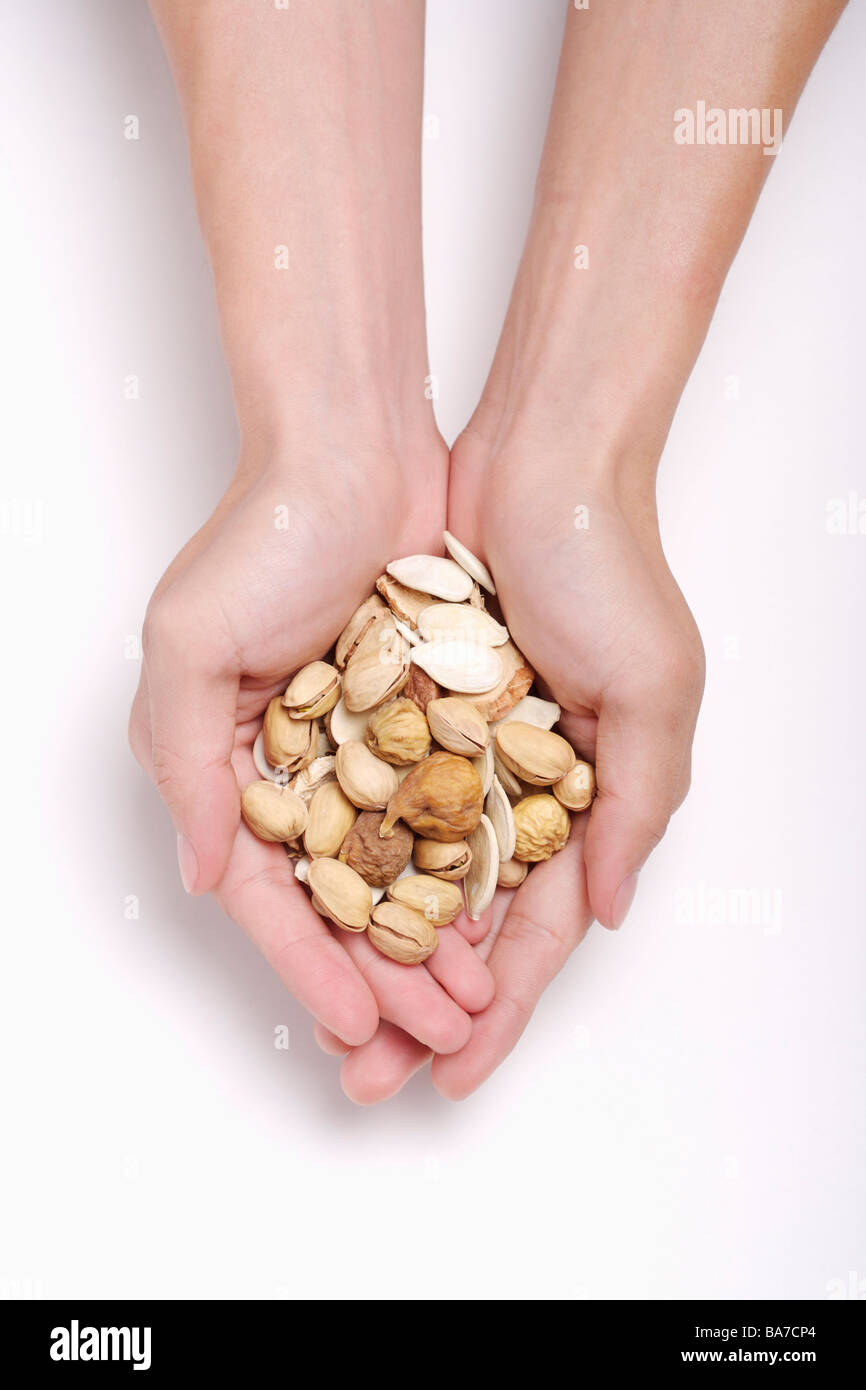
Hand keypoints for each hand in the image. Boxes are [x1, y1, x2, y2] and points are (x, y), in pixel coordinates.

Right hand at [130, 424, 493, 1053]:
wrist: (356, 449)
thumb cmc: (260, 537)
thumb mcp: (188, 645)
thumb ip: (190, 765)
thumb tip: (204, 875)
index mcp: (237, 766)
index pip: (272, 892)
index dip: (309, 965)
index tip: (354, 1026)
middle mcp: (307, 769)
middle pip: (347, 899)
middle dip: (384, 977)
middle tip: (433, 1043)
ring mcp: (375, 748)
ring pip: (410, 868)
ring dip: (438, 941)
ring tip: (478, 1006)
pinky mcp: (435, 718)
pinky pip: (458, 810)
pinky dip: (478, 867)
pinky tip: (508, 920)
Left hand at [327, 427, 703, 1099]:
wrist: (540, 460)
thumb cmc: (614, 568)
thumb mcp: (655, 690)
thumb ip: (635, 805)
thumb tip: (604, 909)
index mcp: (582, 798)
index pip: (534, 931)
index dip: (498, 1008)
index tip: (454, 1075)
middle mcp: (511, 785)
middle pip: (458, 921)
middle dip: (415, 1003)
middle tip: (370, 1078)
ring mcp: (452, 747)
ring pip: (403, 872)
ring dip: (371, 947)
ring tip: (334, 1018)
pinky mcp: (399, 703)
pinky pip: (363, 793)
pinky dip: (343, 853)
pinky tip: (313, 909)